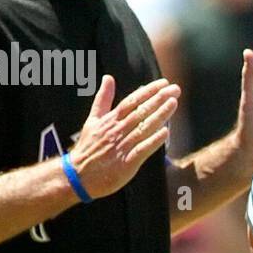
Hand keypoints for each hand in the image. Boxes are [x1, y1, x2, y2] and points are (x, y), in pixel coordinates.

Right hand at [68, 75, 179, 198]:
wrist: (77, 175)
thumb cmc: (88, 147)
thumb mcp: (92, 120)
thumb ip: (103, 99)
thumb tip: (108, 77)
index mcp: (110, 120)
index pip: (131, 102)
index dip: (148, 91)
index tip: (163, 83)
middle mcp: (117, 131)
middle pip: (140, 112)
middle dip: (158, 99)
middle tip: (175, 89)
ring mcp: (122, 147)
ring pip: (143, 128)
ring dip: (159, 115)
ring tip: (173, 103)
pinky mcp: (126, 163)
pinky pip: (141, 150)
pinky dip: (153, 141)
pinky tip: (165, 132)